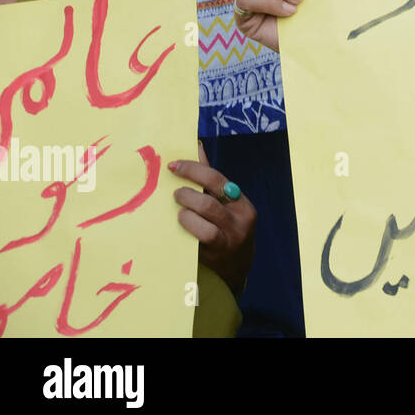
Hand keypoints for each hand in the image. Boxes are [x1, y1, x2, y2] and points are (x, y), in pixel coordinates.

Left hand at [169, 143, 255, 295]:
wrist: (236, 268)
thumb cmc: (225, 230)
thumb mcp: (224, 206)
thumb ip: (209, 180)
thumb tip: (196, 147)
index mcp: (242, 202)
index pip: (218, 178)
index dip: (194, 169)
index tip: (173, 166)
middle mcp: (241, 216)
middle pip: (212, 194)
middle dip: (188, 188)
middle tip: (174, 192)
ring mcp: (232, 234)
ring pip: (208, 211)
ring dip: (187, 206)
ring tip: (177, 207)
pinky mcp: (221, 251)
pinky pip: (205, 234)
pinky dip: (189, 224)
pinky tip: (181, 221)